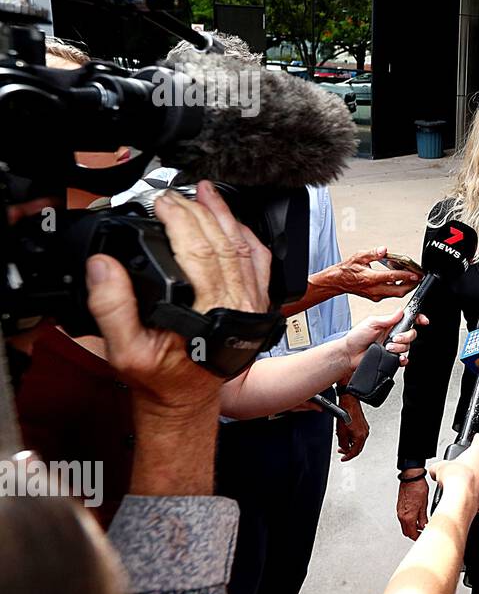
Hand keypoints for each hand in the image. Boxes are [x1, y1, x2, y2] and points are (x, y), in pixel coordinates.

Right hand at [86, 181, 272, 493]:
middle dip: (196, 212)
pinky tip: (234, 221)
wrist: (185, 399)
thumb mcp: (123, 350)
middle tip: (174, 196)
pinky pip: (260, 262)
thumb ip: (111, 307)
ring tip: (206, 193)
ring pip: (242, 247)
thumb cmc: (160, 378)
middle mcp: (236, 303)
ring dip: (223, 216)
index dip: (179, 220)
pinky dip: (248, 236)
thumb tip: (103, 266)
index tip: (161, 202)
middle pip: (220, 243)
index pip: (197, 251)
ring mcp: (251, 302)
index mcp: (208, 312)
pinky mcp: (256, 302)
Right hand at [316, 246, 420, 300]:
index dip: (406, 276)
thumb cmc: (347, 270)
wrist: (337, 282)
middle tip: (419, 277)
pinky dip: (397, 287)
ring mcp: (375, 295)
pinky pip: (390, 294)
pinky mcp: (375, 297)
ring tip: (410, 277)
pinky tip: (398, 279)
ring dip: (405, 286)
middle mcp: (374, 289)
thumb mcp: (359, 257)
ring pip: (396, 294)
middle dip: (412, 285)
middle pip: (399, 291)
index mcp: (370, 278)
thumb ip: (373, 253)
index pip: (392, 278)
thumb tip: (384, 250)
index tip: (416, 274)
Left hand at [335, 392, 369, 460]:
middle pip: (358, 447)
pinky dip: (352, 438)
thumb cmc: (345, 414)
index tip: (343, 459)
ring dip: (350, 443)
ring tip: (342, 441)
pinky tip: (346, 435)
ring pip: (358, 441)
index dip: (348, 457)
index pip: (355, 452)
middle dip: (349, 450)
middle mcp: (365, 433)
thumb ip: (343, 444)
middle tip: (341, 451)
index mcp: (361, 436)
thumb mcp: (341, 432)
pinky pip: (358, 435)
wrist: (349, 402)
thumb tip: (344, 449)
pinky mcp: (363, 425)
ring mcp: (365, 428)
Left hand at [338, 309, 427, 372]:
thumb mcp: (372, 322)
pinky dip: (402, 359)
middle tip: (394, 338)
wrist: (349, 354)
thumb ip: (388, 318)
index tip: (423, 321)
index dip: (419, 319)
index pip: (409, 319)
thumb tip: (401, 311)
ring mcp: (394, 346)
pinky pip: (404, 359)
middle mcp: (394, 334)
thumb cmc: (356, 337)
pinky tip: (397, 358)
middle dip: (405, 337)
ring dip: (398, 348)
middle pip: (412, 334)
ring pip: (408, 347)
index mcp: (391, 324)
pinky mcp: (392, 358)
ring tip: (387, 348)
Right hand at [397, 471, 429, 539]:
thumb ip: (423, 518)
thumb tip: (424, 526)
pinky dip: (409, 521)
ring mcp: (399, 511)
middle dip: (414, 534)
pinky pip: (403, 518)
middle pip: (406, 532)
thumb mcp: (424, 505)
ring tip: (421, 525)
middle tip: (423, 533)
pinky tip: (417, 518)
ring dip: (412, 528)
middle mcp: (401, 515)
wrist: (411, 477)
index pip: (412, 533)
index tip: (424, 536)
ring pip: (405, 525)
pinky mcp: (400, 506)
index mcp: (408, 516)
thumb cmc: (418, 487)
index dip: (418, 537)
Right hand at [429, 434, 478, 516]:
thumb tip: (434, 470)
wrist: (461, 498)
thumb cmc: (455, 478)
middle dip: (474, 464)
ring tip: (462, 485)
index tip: (474, 441)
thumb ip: (438, 466)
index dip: (475, 440)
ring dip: (476, 480)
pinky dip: (474, 495)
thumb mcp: (439, 466)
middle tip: (462, 469)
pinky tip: (464, 496)